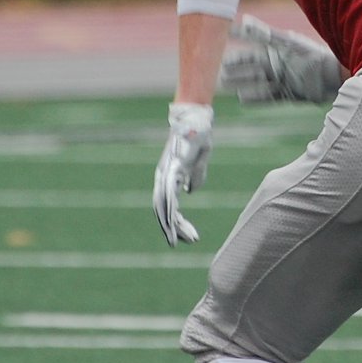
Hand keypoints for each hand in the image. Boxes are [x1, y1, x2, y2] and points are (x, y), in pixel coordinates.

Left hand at [153, 102, 213, 244]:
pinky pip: (169, 194)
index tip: (185, 235)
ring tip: (177, 241)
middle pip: (162, 208)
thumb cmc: (198, 135)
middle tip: (177, 245)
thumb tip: (190, 192)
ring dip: (170, 225)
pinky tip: (175, 223)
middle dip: (170, 228)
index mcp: (169, 175)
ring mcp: (165, 173)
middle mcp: (163, 176)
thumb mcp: (199, 160)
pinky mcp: (172, 170)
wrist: (197, 118)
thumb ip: (195, 176)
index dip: (174, 221)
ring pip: (163, 206)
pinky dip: (171, 211)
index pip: (168, 204)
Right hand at [220, 15, 343, 103]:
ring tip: (224, 84)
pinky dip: (255, 97)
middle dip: (234, 66)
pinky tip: (241, 98)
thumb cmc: (310, 55)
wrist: (332, 77)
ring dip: (240, 82)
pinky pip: (267, 96)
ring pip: (255, 81)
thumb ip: (264, 33)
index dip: (236, 38)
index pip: (251, 42)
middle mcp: (276, 63)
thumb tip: (244, 19)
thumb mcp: (286, 43)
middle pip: (249, 65)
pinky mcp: (287, 93)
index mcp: (276, 48)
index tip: (220, 35)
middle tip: (216, 68)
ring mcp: (281, 79)